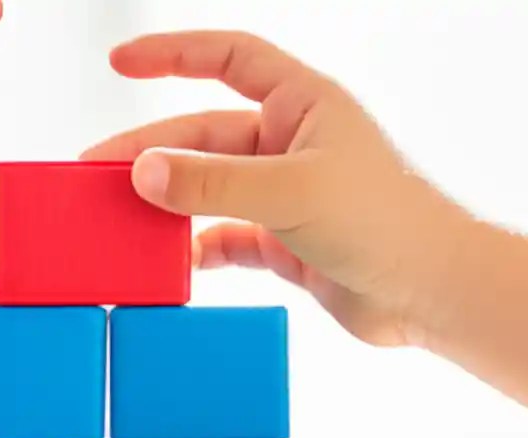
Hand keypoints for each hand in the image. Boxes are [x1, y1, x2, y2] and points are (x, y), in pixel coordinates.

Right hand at [83, 31, 474, 346]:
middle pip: (204, 134)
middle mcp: (292, 143)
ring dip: (168, 202)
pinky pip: (226, 239)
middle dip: (151, 151)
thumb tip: (144, 173)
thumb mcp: (290, 191)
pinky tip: (175, 261)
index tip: (120, 62)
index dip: (173, 55)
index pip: (230, 58)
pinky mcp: (286, 243)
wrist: (430, 293)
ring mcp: (287, 195)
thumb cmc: (384, 222)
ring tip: (120, 219)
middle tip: (96, 173)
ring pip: (210, 189)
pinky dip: (198, 249)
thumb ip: (213, 183)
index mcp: (304, 103)